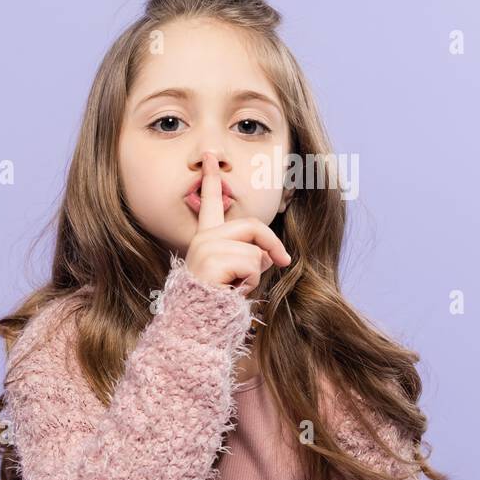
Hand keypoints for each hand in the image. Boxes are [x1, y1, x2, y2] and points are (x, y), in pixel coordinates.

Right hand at [184, 151, 291, 294]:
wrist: (197, 323)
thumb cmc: (218, 300)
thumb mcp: (239, 272)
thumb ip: (253, 254)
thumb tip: (272, 254)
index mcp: (206, 237)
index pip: (210, 202)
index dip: (211, 178)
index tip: (209, 156)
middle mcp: (203, 238)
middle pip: (253, 226)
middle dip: (272, 246)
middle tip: (283, 262)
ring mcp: (206, 247)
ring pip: (255, 251)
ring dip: (256, 273)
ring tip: (235, 286)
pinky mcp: (212, 260)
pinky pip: (252, 264)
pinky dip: (251, 281)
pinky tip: (231, 290)